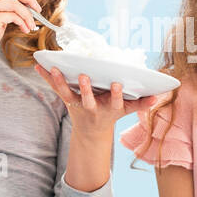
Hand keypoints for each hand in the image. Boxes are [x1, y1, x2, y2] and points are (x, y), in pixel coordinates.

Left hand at [34, 66, 158, 137]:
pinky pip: (55, 88)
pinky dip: (46, 77)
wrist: (91, 131)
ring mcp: (77, 104)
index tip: (117, 84)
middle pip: (88, 100)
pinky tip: (38, 65)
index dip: (116, 95)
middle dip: (86, 89)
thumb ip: (141, 103)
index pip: (114, 103)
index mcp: (109, 109)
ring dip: (59, 81)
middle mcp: (92, 108)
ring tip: (54, 68)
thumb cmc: (111, 114)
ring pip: (67, 93)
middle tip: (84, 76)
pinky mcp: (66, 100)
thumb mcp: (126, 111)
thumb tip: (157, 96)